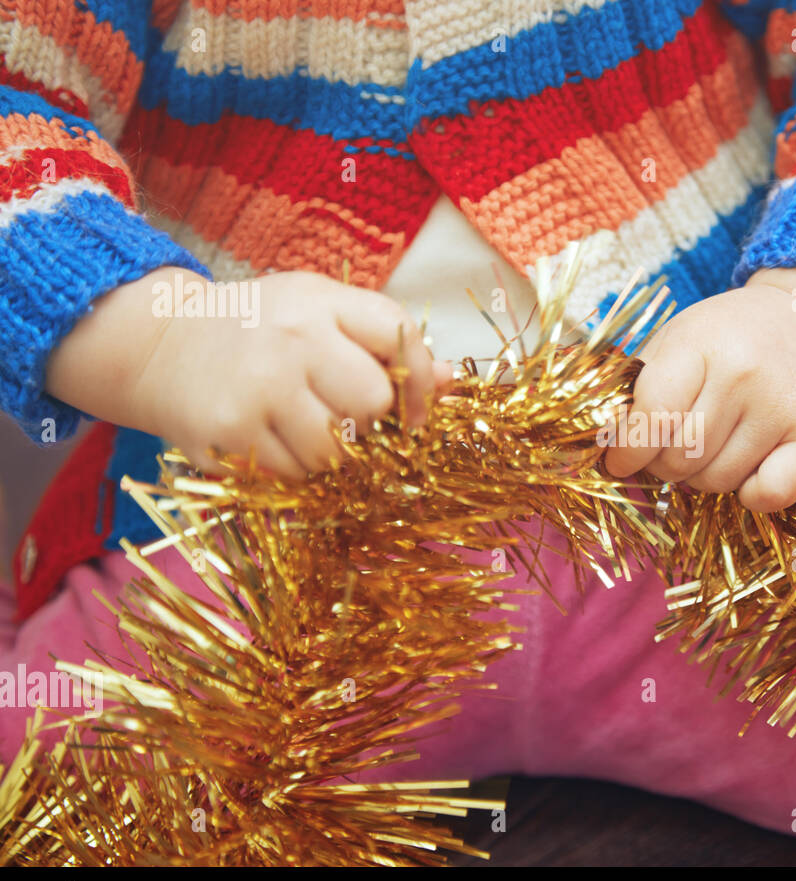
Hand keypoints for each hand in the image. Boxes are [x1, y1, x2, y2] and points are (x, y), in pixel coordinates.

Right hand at [47, 268, 454, 478]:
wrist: (158, 345)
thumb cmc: (259, 329)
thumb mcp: (320, 314)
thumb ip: (383, 343)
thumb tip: (450, 381)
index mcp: (320, 302)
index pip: (398, 335)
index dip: (418, 381)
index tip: (414, 411)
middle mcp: (291, 339)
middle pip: (372, 404)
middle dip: (367, 422)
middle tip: (340, 416)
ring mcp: (258, 388)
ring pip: (336, 453)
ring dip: (329, 455)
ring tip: (300, 428)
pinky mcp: (229, 433)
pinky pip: (292, 476)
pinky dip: (291, 470)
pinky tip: (270, 442)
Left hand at [603, 268, 795, 511]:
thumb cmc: (727, 336)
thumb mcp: (676, 341)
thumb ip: (638, 389)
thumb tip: (606, 445)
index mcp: (699, 347)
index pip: (651, 418)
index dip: (627, 451)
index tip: (620, 460)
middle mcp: (743, 376)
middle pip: (681, 458)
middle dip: (663, 465)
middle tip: (671, 447)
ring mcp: (782, 408)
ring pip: (718, 482)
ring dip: (703, 478)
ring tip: (711, 448)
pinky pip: (770, 495)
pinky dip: (751, 495)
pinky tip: (747, 472)